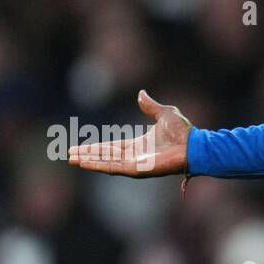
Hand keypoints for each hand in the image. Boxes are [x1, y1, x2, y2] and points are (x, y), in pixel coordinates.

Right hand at [67, 90, 192, 176]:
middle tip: (69, 155)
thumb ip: (150, 106)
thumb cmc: (183, 132)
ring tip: (72, 159)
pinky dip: (99, 164)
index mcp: (138, 145)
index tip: (80, 147)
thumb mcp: (164, 113)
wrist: (194, 144)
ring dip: (89, 160)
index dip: (96, 147)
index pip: (111, 147)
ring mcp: (135, 164)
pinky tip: (86, 162)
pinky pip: (114, 167)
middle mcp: (134, 156)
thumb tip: (140, 93)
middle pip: (105, 156)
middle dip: (87, 155)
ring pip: (106, 162)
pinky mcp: (137, 169)